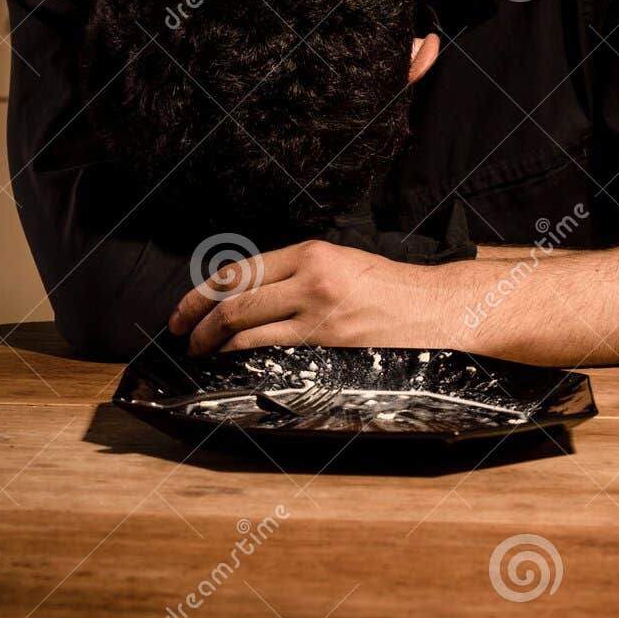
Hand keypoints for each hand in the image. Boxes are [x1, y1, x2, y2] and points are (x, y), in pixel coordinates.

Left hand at [169, 240, 465, 355]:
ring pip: (245, 328)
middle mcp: (310, 278)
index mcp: (311, 253)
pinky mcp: (328, 344)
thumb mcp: (343, 263)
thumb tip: (250, 293)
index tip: (183, 310)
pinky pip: (272, 352)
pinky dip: (244, 359)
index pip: (240, 270)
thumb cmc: (391, 289)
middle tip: (182, 336)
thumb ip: (298, 273)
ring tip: (202, 353)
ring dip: (214, 344)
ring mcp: (318, 313)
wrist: (436, 309)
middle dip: (196, 321)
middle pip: (234, 300)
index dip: (201, 293)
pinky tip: (234, 364)